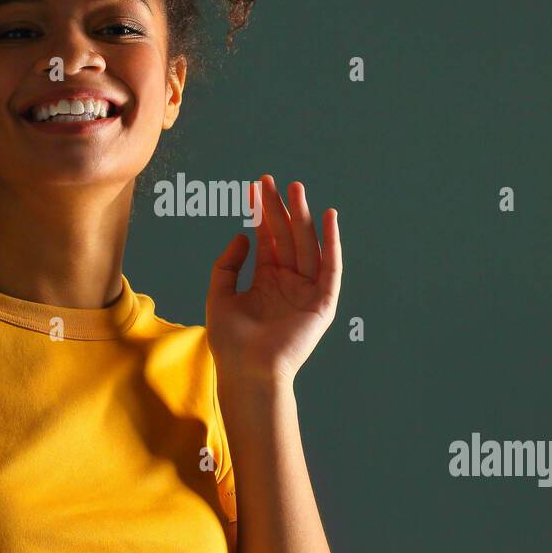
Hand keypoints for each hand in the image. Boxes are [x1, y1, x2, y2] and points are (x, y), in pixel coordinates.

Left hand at [206, 175, 342, 385]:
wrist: (247, 372)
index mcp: (266, 280)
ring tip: (295, 189)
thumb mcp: (219, 295)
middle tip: (272, 180)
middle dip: (280, 209)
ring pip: (306, 246)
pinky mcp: (322, 303)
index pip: (267, 239)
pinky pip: (331, 268)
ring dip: (303, 217)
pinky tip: (328, 218)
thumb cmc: (230, 342)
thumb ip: (227, 265)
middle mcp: (288, 282)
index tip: (255, 188)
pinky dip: (332, 243)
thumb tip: (242, 236)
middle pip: (286, 237)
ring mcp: (306, 291)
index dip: (261, 214)